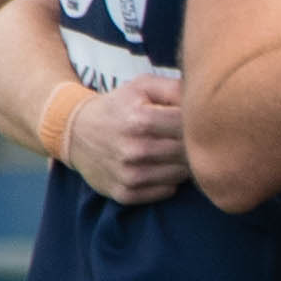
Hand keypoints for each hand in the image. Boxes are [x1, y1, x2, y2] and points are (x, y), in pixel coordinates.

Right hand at [64, 71, 188, 204]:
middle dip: (194, 145)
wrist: (75, 132)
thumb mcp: (142, 86)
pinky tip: (160, 167)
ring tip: (172, 151)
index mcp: (140, 120)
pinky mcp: (125, 193)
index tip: (195, 121)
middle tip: (189, 138)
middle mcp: (134, 150)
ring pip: (181, 175)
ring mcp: (129, 174)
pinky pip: (166, 192)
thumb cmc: (119, 106)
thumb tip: (205, 99)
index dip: (198, 124)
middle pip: (188, 153)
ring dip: (183, 164)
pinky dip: (169, 181)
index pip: (190, 127)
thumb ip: (175, 88)